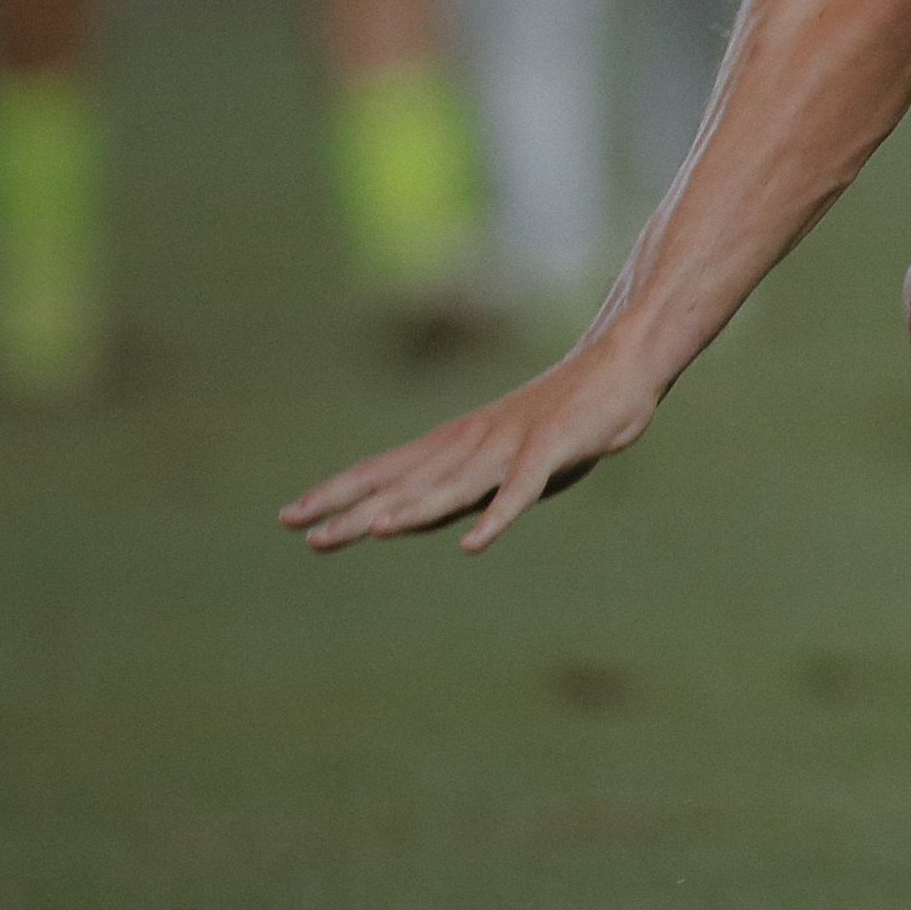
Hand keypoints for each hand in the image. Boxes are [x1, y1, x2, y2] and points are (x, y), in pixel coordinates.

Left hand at [282, 343, 663, 554]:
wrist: (621, 365)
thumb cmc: (561, 416)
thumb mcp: (498, 456)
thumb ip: (455, 488)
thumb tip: (406, 517)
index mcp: (455, 442)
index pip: (385, 470)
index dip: (338, 493)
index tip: (289, 517)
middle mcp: (472, 442)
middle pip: (408, 480)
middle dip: (356, 507)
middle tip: (304, 531)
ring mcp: (510, 445)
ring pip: (455, 485)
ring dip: (415, 508)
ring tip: (375, 530)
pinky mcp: (552, 449)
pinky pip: (521, 489)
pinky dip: (498, 516)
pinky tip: (475, 545)